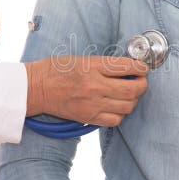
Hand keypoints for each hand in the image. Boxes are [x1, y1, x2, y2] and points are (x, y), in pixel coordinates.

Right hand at [25, 56, 149, 126]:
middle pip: (132, 90)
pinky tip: (116, 106)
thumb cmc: (57, 69)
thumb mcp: (83, 59)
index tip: (143, 68)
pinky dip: (120, 114)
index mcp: (93, 67)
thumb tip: (129, 68)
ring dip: (133, 100)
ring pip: (127, 106)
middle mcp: (95, 86)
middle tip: (140, 81)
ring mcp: (92, 104)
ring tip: (128, 94)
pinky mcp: (88, 117)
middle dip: (142, 85)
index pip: (128, 67)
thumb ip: (106, 64)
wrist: (35, 87)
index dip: (141, 68)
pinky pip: (115, 120)